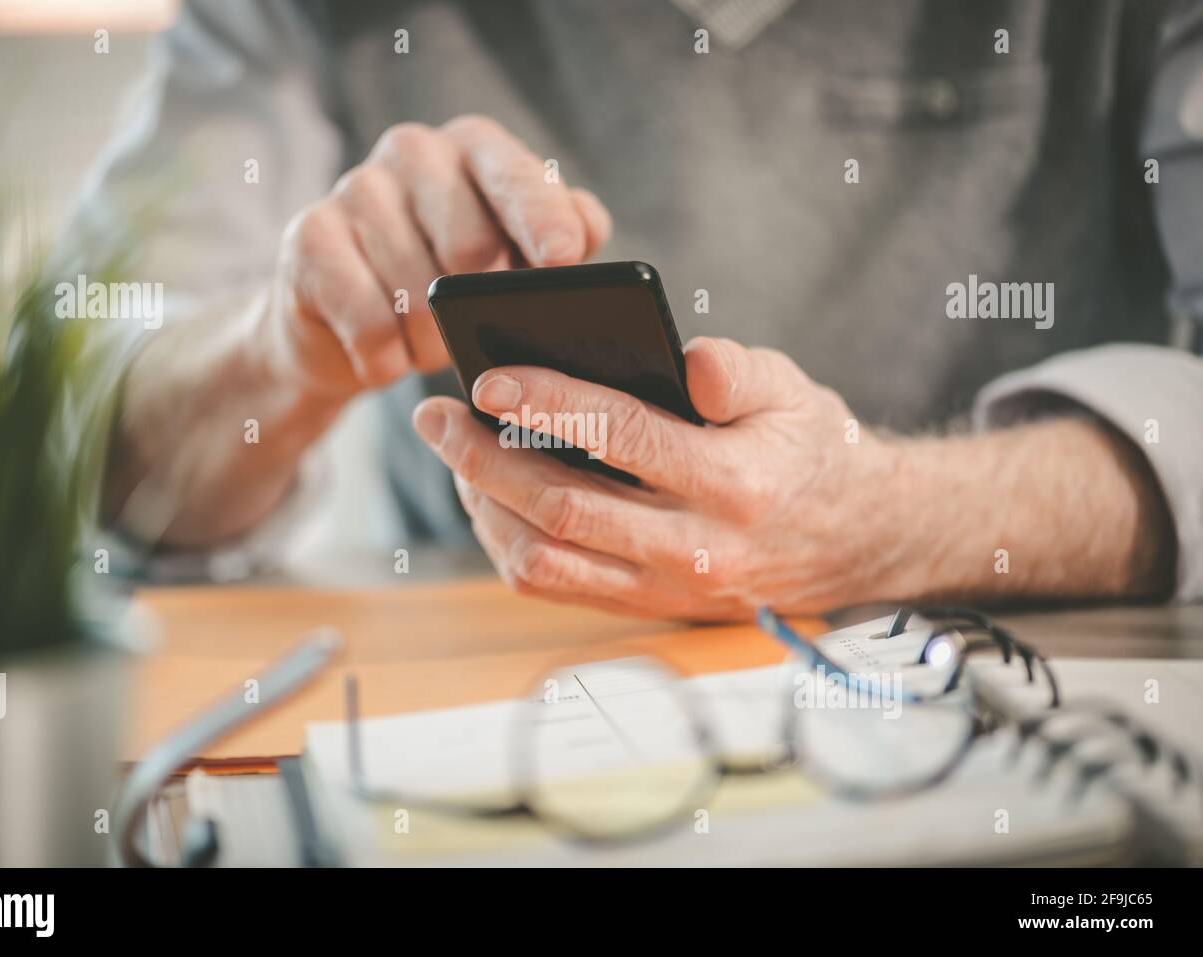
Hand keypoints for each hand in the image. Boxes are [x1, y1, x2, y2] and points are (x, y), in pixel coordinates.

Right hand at [267, 114, 610, 398]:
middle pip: (470, 244)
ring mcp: (354, 188)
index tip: (563, 258)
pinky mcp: (306, 237)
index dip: (540, 218)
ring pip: (419, 293)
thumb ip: (558, 236)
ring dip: (431, 343)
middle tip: (472, 330)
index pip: (514, 175)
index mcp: (474, 147)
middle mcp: (414, 152)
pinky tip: (384, 358)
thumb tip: (586, 227)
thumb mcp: (511, 262)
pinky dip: (386, 358)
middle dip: (480, 308)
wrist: (339, 324)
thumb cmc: (446, 286)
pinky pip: (368, 320)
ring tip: (423, 346)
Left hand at [411, 337, 903, 619]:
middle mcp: (696, 549)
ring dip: (484, 506)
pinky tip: (488, 497)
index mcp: (736, 482)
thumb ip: (739, 370)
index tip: (487, 377)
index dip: (546, 403)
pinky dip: (506, 542)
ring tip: (454, 454)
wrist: (853, 540)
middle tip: (435, 416)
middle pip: (561, 508)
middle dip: (482, 458)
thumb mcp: (794, 391)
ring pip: (545, 560)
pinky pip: (554, 585)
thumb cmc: (810, 452)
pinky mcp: (644, 606)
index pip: (622, 436)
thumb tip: (687, 361)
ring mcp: (665, 588)